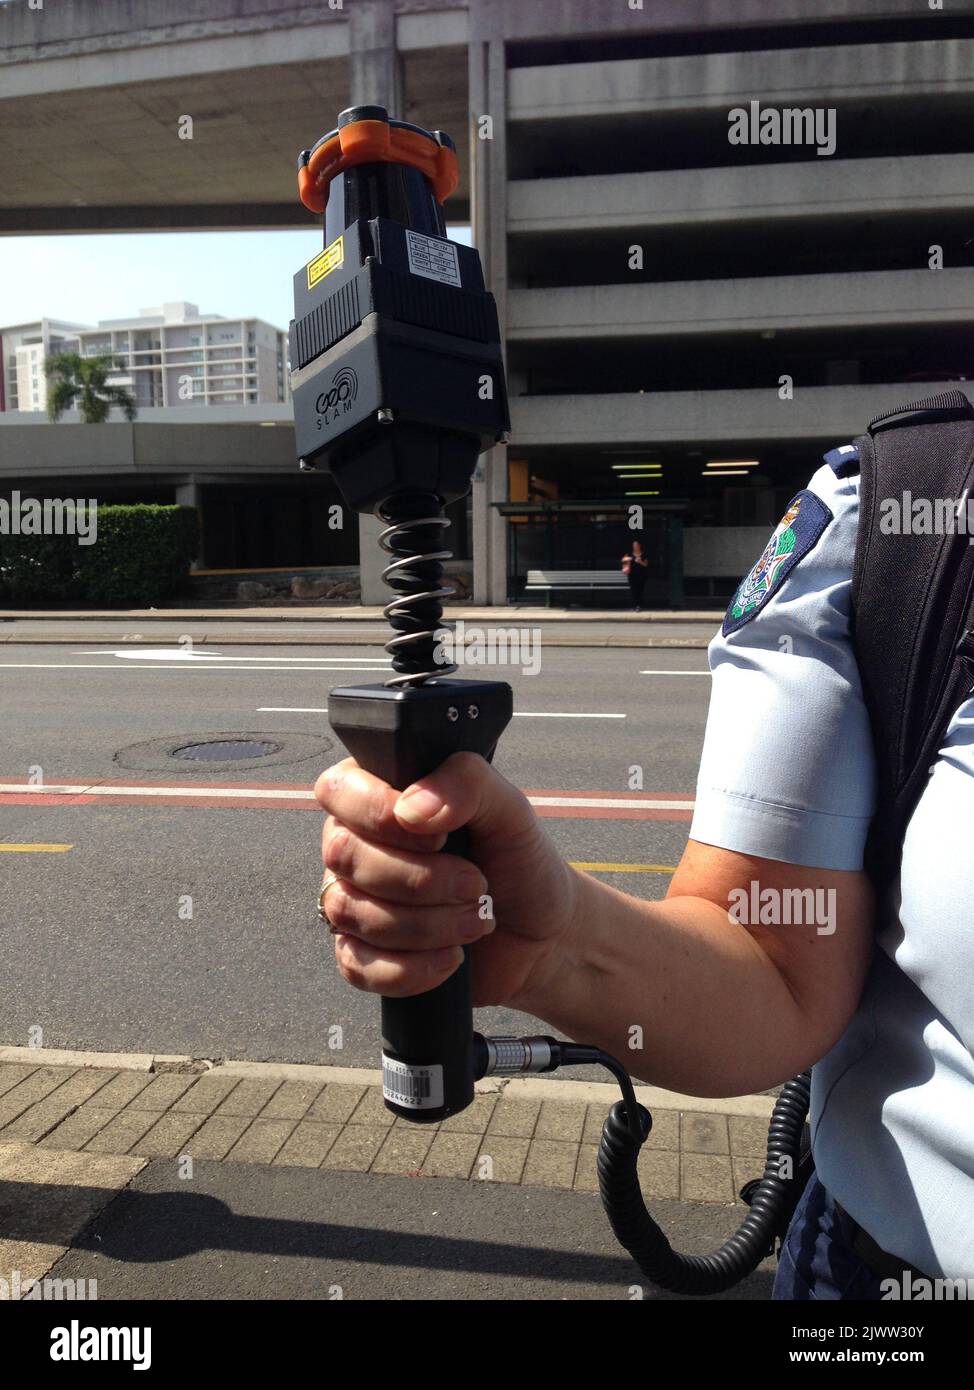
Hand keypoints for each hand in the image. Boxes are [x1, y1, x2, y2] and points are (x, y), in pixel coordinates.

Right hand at [314, 752, 578, 1007]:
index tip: (442, 837)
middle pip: (344, 856)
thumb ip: (468, 785)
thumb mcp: (510, 810)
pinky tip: (451, 958)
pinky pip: (356, 966)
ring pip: (350, 912)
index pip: (338, 790)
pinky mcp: (361, 957)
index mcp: (379, 793)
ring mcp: (352, 901)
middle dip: (421, 879)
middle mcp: (353, 844)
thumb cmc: (517, 862)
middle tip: (476, 884)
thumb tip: (410, 810)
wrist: (540, 933)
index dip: (381, 815)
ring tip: (475, 920)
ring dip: (426, 925)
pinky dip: (412, 968)